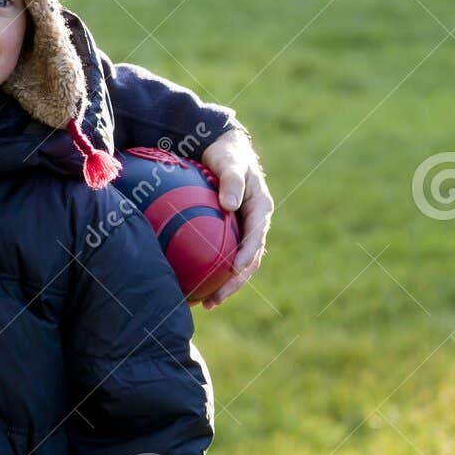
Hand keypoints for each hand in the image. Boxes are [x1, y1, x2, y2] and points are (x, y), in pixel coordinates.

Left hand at [198, 127, 271, 308]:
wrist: (224, 151)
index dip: (246, 256)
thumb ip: (232, 180)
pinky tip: (195, 285)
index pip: (256, 238)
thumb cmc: (227, 155)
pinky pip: (223, 256)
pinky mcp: (230, 234)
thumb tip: (230, 204)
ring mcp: (243, 231)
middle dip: (234, 283)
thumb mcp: (231, 163)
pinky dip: (213, 272)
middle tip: (215, 299)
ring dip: (225, 285)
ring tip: (206, 303)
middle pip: (249, 261)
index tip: (232, 270)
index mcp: (260, 209)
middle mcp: (254, 224)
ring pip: (237, 264)